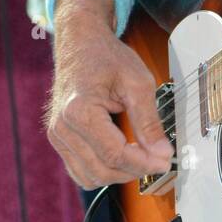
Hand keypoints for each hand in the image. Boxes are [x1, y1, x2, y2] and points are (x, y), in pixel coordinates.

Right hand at [47, 0, 173, 186]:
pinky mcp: (59, 140)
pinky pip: (81, 171)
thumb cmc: (106, 57)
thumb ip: (149, 121)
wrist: (81, 44)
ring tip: (142, 157)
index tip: (165, 161)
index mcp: (79, 110)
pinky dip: (103, 171)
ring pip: (90, 176)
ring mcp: (57, 136)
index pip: (114, 154)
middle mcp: (62, 127)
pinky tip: (122, 157)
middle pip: (102, 169)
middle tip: (159, 160)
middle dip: (135, 170)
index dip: (143, 163)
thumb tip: (162, 153)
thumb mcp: (138, 82)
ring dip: (119, 174)